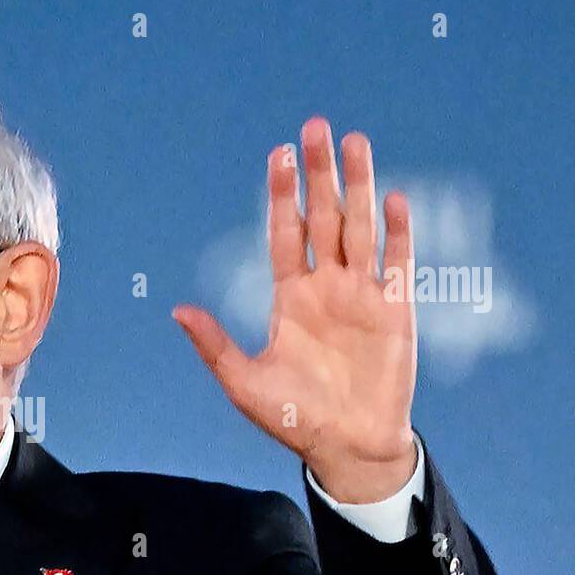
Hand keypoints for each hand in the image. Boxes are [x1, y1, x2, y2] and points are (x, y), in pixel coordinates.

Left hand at [174, 116, 417, 503]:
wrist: (347, 448)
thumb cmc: (296, 419)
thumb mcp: (244, 383)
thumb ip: (214, 345)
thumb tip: (177, 310)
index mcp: (291, 298)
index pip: (285, 234)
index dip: (281, 195)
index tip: (276, 155)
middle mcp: (327, 288)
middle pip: (324, 217)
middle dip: (318, 173)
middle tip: (313, 127)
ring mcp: (362, 295)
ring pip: (360, 228)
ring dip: (358, 186)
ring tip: (354, 142)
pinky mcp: (395, 311)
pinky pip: (397, 263)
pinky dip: (396, 232)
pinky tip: (392, 199)